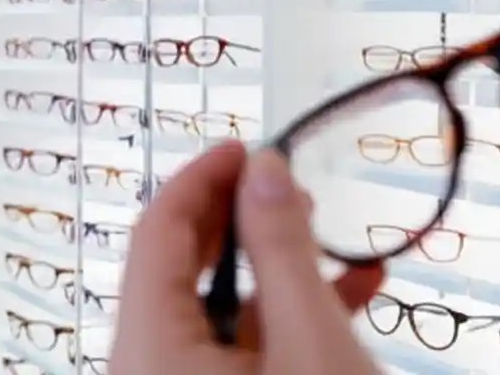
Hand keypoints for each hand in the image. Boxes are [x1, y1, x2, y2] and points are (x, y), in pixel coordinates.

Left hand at [110, 143, 382, 374]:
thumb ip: (282, 250)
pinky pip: (234, 350)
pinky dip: (283, 320)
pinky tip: (352, 292)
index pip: (156, 233)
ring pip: (215, 310)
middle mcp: (147, 370)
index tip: (251, 146)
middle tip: (291, 186)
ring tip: (327, 236)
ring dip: (273, 269)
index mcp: (148, 350)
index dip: (202, 179)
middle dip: (240, 219)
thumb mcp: (312, 340)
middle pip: (179, 268)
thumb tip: (263, 166)